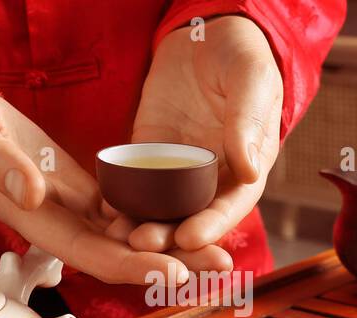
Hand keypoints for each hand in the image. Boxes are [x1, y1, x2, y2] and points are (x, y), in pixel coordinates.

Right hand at [0, 72, 212, 283]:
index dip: (129, 266)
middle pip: (119, 253)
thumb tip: (34, 192)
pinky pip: (122, 208)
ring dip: (171, 245)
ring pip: (127, 235)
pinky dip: (154, 217)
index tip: (169, 273)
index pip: (88, 252)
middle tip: (220, 265)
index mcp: (29, 214)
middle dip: (170, 263)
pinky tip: (188, 216)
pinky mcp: (78, 185)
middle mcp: (54, 217)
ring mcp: (68, 204)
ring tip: (219, 249)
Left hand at [111, 15, 281, 259]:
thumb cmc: (240, 56)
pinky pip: (135, 181)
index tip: (189, 238)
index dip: (211, 225)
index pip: (230, 206)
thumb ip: (248, 122)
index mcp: (247, 168)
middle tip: (142, 243)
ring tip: (118, 236)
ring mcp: (178, 169)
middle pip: (192, 217)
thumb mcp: (251, 80)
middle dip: (168, 235)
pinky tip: (105, 208)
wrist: (204, 35)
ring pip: (161, 207)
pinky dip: (122, 198)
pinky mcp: (148, 154)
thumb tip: (249, 170)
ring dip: (141, 224)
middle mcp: (213, 177)